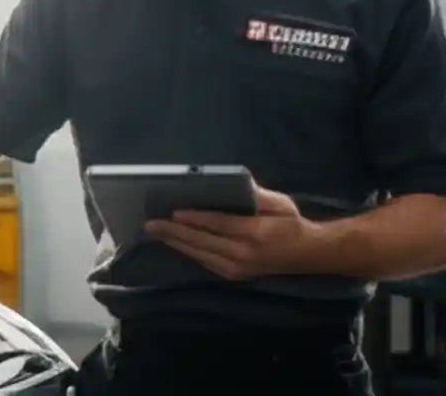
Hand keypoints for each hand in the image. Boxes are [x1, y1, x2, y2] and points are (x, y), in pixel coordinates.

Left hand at [144, 183, 326, 280]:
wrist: (309, 255)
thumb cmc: (292, 224)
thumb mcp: (280, 203)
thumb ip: (257, 195)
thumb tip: (231, 185)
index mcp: (256, 233)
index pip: (218, 225)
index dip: (195, 219)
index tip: (173, 212)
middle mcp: (243, 254)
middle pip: (202, 242)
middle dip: (174, 232)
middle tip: (151, 224)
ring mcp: (238, 268)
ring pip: (200, 254)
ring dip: (176, 243)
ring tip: (156, 232)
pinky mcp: (234, 275)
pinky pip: (205, 262)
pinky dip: (188, 251)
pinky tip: (175, 242)